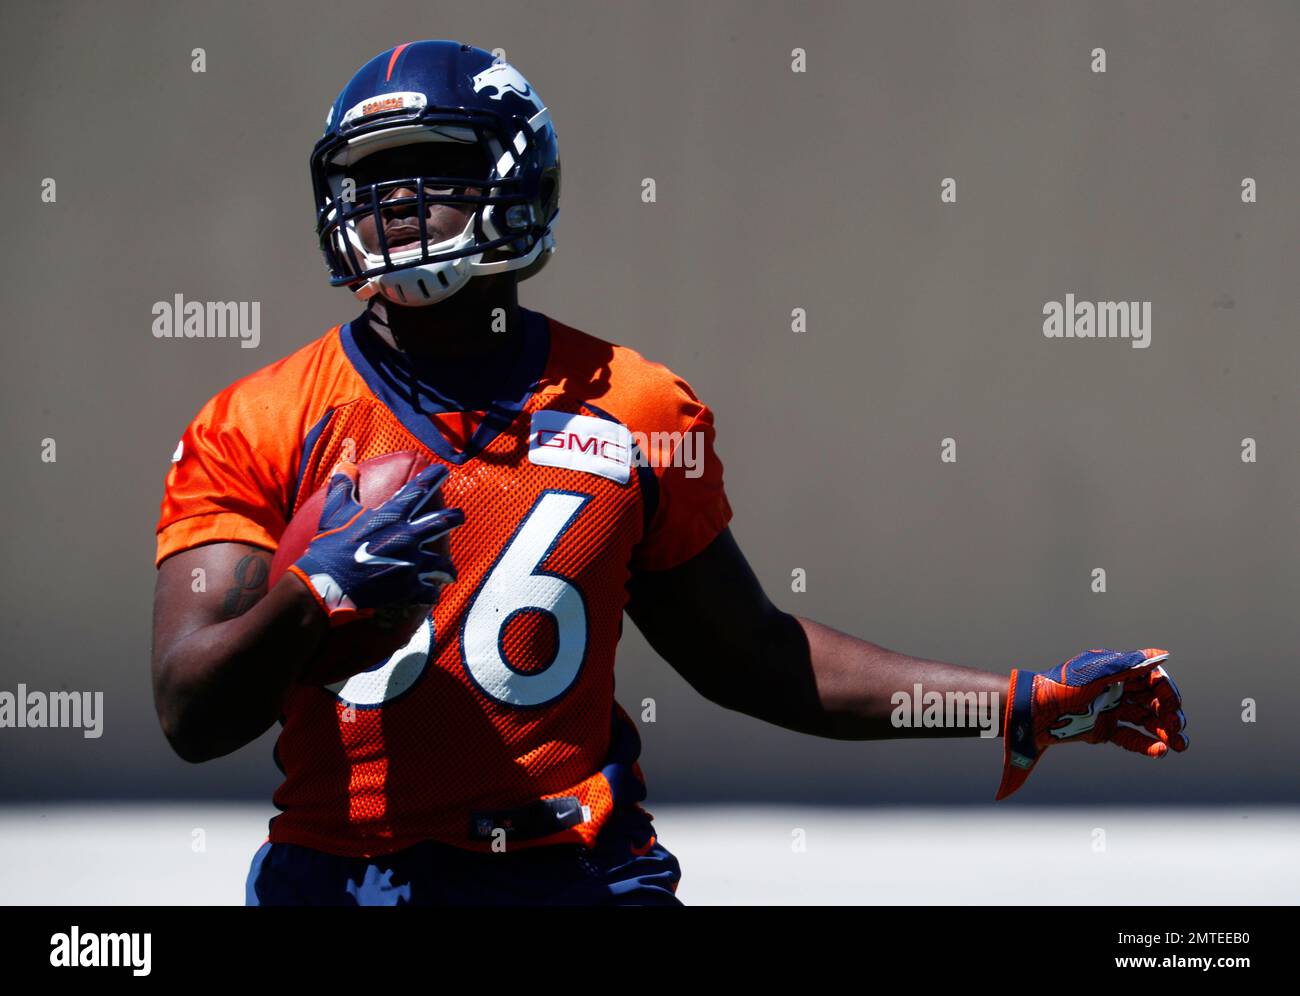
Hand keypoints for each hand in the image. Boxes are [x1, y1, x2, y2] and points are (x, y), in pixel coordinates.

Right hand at [288, 461, 463, 624]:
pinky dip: (431, 594)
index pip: (419, 490)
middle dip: (455, 517)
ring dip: (447, 568)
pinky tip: (432, 595)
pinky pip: (430, 592)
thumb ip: (343, 487)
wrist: (327, 582)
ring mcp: (411, 563)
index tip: (444, 471)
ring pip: (442, 564)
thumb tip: (345, 466)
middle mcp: (407, 536)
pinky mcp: (409, 587)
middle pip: (443, 522)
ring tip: (450, 572)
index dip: (434, 478)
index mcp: (392, 516)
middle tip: (460, 516)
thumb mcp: (335, 512)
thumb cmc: (330, 545)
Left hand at [995, 647, 1187, 799]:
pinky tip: (1160, 751)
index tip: (1173, 706)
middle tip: (1178, 729)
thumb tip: (1161, 653)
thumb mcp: (1096, 672)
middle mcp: (1116, 689)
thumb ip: (1128, 664)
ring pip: (1146, 721)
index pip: (1153, 679)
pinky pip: (1130, 737)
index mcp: (1117, 671)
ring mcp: (1110, 710)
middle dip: (1170, 714)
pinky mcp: (1103, 730)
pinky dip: (1147, 745)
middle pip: (1154, 701)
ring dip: (1165, 732)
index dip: (1168, 692)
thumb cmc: (1063, 686)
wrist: (1033, 711)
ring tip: (1179, 745)